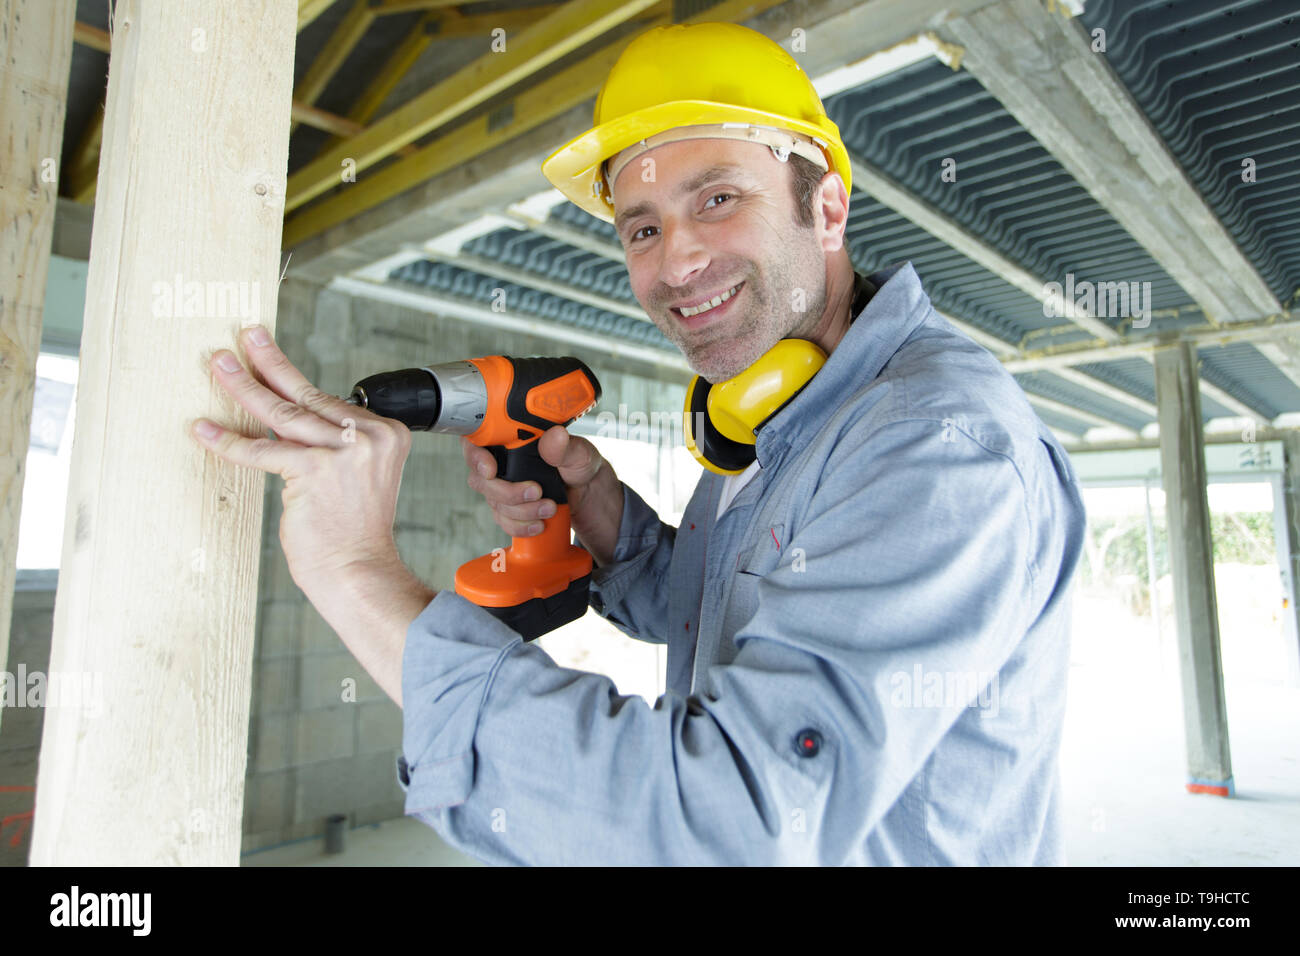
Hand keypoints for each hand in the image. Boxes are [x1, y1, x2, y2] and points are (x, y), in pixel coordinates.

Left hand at [190, 326, 412, 602]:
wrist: (358, 572)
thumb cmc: (352, 532)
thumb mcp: (352, 476)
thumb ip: (328, 443)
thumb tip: (280, 415)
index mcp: (386, 433)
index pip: (328, 400)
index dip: (290, 377)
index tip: (267, 353)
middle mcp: (370, 437)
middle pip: (306, 394)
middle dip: (268, 362)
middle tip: (245, 336)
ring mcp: (345, 453)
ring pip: (283, 413)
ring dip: (244, 386)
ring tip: (220, 364)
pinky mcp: (315, 472)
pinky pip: (263, 451)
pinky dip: (229, 441)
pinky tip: (205, 430)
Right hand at [462, 425, 624, 565]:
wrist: (587, 492)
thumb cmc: (579, 464)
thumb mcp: (578, 452)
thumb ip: (564, 447)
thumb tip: (555, 437)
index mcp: (511, 439)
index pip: (476, 442)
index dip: (475, 456)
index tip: (490, 470)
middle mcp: (501, 461)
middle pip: (481, 479)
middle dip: (508, 492)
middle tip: (536, 492)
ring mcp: (502, 486)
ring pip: (493, 503)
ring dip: (521, 511)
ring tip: (549, 508)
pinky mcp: (508, 508)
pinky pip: (502, 521)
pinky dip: (520, 526)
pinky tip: (538, 524)